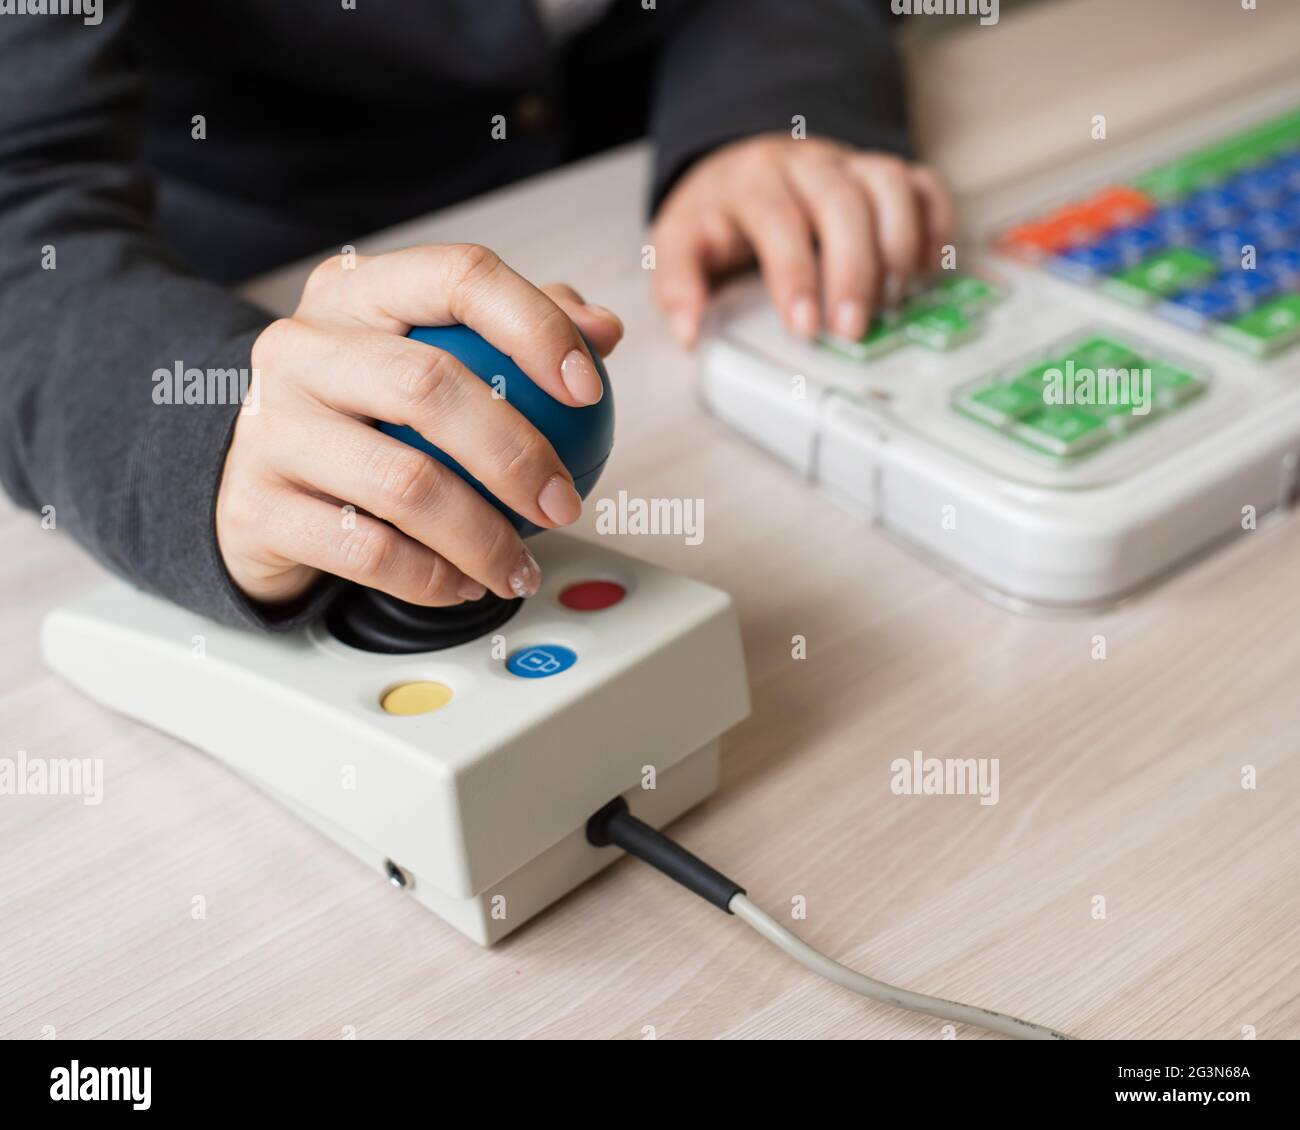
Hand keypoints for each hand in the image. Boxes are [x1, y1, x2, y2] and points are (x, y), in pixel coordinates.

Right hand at [216, 244, 622, 609]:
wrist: (247, 475)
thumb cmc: (360, 412)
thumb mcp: (427, 350)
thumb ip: (515, 331)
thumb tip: (603, 330)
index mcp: (356, 292)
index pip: (458, 276)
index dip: (535, 327)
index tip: (588, 389)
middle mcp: (302, 346)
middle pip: (428, 385)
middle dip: (516, 455)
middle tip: (563, 503)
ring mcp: (270, 427)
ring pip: (402, 483)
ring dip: (484, 537)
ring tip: (520, 567)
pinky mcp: (255, 506)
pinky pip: (367, 551)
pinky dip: (432, 579)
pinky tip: (468, 585)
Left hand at [650, 134, 956, 346]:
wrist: (738, 168)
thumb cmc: (716, 217)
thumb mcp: (678, 244)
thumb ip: (678, 285)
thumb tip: (689, 333)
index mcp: (751, 182)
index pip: (778, 222)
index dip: (794, 275)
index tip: (804, 326)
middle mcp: (804, 164)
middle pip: (842, 203)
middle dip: (853, 270)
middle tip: (852, 328)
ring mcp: (848, 163)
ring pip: (888, 184)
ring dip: (899, 245)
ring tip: (894, 299)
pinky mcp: (879, 173)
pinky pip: (922, 184)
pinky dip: (933, 224)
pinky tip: (925, 269)